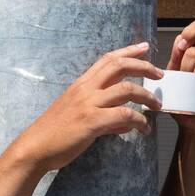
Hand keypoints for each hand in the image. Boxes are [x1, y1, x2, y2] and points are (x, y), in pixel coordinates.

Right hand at [10, 42, 162, 172]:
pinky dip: (139, 121)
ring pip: (126, 90)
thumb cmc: (54, 134)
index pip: (107, 59)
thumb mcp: (78, 117)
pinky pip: (124, 116)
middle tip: (160, 74)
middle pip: (119, 66)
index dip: (127, 51)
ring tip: (157, 105)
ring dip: (147, 96)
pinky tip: (144, 129)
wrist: (35, 148)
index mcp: (80, 85)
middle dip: (144, 66)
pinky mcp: (92, 122)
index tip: (143, 47)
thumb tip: (125, 123)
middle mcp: (85, 89)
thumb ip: (104, 116)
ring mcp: (88, 104)